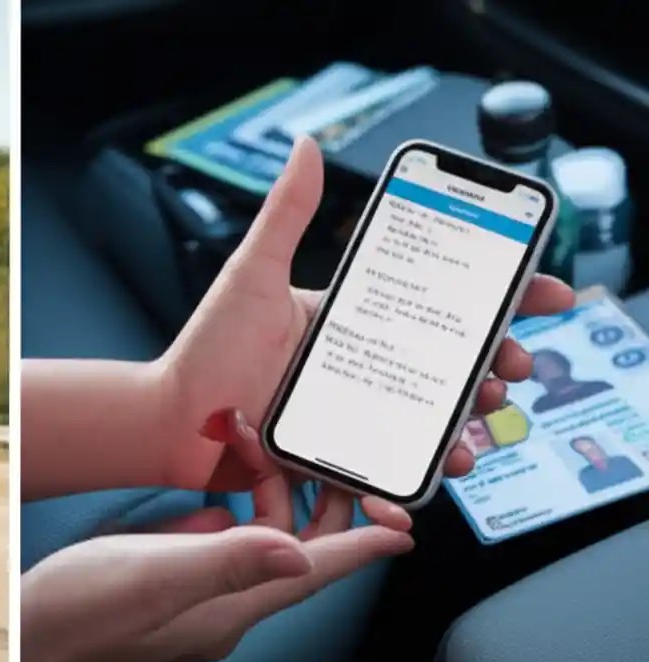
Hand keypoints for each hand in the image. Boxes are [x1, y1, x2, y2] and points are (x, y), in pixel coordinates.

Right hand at [20, 408, 413, 661]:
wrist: (26, 640)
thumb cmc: (79, 615)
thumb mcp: (153, 576)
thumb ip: (223, 559)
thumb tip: (295, 549)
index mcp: (231, 607)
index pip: (315, 574)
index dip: (363, 548)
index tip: (405, 527)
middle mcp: (221, 607)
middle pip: (291, 555)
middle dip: (310, 504)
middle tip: (318, 456)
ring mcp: (193, 601)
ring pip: (252, 547)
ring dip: (262, 501)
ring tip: (256, 453)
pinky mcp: (165, 591)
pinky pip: (215, 551)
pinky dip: (228, 517)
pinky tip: (218, 496)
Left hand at [154, 137, 575, 489]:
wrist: (171, 425)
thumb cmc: (205, 352)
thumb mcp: (251, 276)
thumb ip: (284, 215)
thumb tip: (306, 146)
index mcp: (348, 320)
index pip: (435, 302)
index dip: (495, 299)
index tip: (542, 293)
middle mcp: (358, 366)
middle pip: (449, 363)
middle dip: (498, 361)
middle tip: (516, 362)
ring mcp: (354, 413)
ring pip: (435, 415)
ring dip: (475, 413)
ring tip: (486, 409)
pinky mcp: (344, 456)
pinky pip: (399, 462)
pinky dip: (432, 464)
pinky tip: (449, 460)